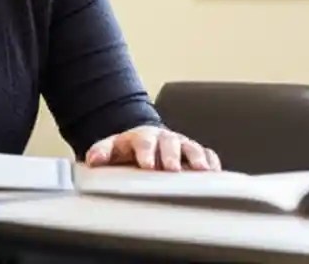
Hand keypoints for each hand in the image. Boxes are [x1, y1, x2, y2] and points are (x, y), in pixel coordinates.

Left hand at [85, 125, 220, 170]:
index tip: (147, 165)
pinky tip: (215, 172)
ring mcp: (181, 145)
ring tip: (202, 171)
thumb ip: (101, 152)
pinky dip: (211, 161)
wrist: (144, 143)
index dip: (146, 152)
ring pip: (191, 147)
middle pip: (170, 143)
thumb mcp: (112, 148)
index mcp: (143, 136)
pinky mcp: (193, 153)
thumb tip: (92, 159)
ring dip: (196, 158)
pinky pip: (207, 154)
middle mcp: (164, 138)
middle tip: (171, 169)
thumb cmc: (128, 150)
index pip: (144, 141)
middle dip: (171, 156)